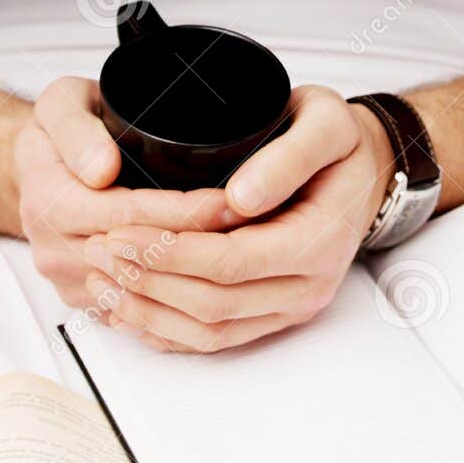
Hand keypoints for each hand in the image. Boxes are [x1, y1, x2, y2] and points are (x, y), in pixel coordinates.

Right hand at [14, 76, 237, 315]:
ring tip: (244, 248)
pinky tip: (212, 273)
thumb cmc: (56, 132)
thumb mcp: (60, 105)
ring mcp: (71, 279)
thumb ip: (76, 129)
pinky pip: (137, 304)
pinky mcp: (87, 296)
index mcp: (49, 202)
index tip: (229, 202)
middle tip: (253, 227)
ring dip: (194, 270)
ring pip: (145, 287)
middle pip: (143, 257)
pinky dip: (177, 291)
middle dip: (202, 242)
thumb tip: (101, 168)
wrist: (36, 166)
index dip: (185, 212)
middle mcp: (55, 248)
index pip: (130, 216)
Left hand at [76, 85, 396, 351]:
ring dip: (149, 311)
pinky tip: (128, 310)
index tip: (121, 230)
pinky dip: (166, 330)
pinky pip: (216, 338)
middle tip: (98, 250)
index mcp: (318, 242)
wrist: (365, 168)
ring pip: (210, 331)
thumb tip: (242, 195)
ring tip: (102, 278)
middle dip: (148, 280)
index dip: (170, 252)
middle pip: (214, 304)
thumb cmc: (341, 143)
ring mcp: (290, 305)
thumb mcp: (326, 124)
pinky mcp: (272, 312)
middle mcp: (307, 285)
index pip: (231, 262)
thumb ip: (289, 156)